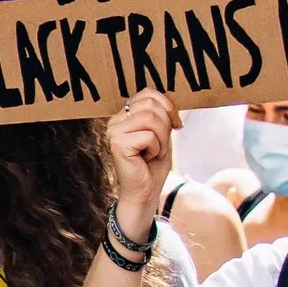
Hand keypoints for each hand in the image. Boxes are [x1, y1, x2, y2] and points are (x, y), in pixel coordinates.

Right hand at [103, 89, 175, 231]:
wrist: (145, 193)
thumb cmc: (153, 165)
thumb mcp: (161, 133)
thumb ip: (162, 114)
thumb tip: (172, 101)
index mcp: (123, 115)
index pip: (148, 93)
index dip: (167, 107)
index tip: (174, 125)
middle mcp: (115, 121)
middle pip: (151, 104)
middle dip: (165, 125)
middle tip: (160, 144)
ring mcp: (114, 132)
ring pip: (151, 118)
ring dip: (161, 138)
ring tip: (154, 152)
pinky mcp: (118, 144)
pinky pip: (149, 136)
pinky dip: (157, 148)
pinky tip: (147, 158)